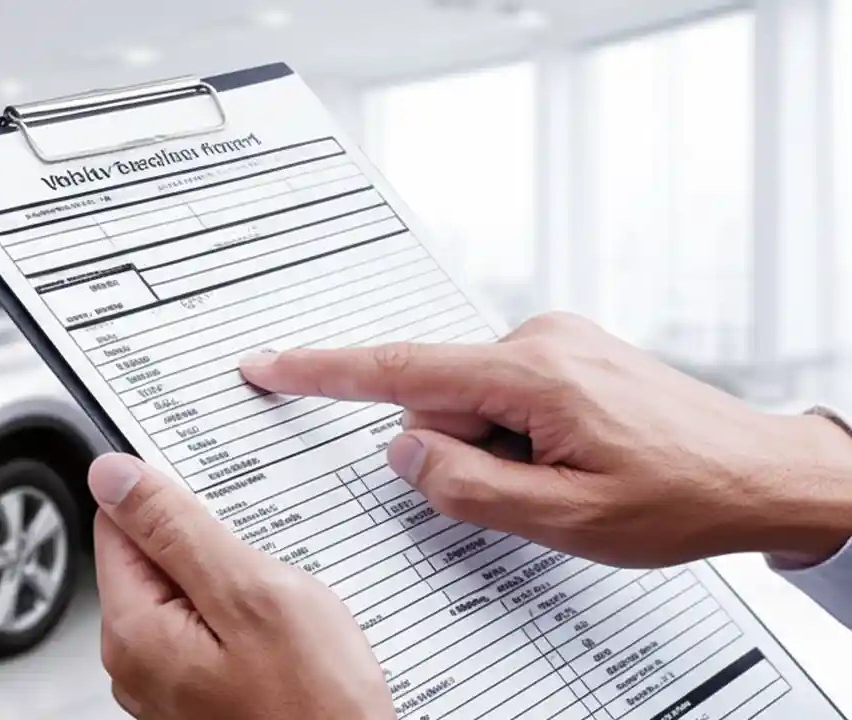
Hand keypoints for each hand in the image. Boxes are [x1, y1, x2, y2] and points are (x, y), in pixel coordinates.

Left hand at [88, 454, 394, 719]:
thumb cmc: (313, 706)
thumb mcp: (250, 591)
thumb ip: (176, 529)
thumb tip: (115, 477)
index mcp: (133, 630)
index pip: (117, 524)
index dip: (170, 501)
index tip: (218, 505)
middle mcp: (136, 663)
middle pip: (152, 560)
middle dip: (209, 546)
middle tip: (264, 564)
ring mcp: (168, 684)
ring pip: (189, 594)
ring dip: (234, 583)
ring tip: (282, 603)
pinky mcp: (202, 695)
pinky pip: (211, 631)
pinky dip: (245, 619)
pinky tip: (284, 633)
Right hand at [239, 312, 851, 567]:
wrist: (761, 475)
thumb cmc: (680, 496)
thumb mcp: (561, 518)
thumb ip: (464, 485)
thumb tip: (404, 450)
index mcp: (530, 374)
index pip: (399, 370)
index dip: (322, 373)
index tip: (269, 365)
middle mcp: (539, 340)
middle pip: (441, 400)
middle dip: (461, 452)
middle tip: (530, 490)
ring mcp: (556, 343)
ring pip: (474, 404)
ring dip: (497, 448)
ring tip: (569, 475)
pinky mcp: (568, 355)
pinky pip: (506, 397)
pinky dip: (518, 434)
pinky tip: (575, 458)